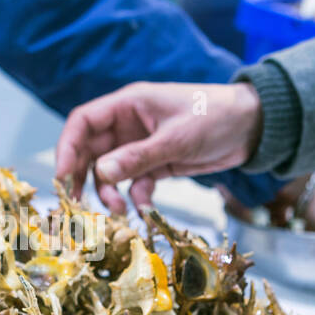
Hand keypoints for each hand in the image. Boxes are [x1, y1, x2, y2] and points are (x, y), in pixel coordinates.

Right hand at [55, 82, 261, 213]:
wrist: (253, 126)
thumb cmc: (215, 117)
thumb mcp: (175, 138)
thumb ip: (137, 157)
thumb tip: (100, 174)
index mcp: (128, 105)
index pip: (83, 122)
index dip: (67, 147)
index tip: (61, 176)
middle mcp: (128, 125)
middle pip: (91, 150)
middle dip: (83, 177)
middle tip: (78, 203)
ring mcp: (141, 145)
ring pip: (110, 171)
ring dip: (110, 191)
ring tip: (119, 210)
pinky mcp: (157, 164)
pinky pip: (135, 183)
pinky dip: (136, 197)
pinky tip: (145, 210)